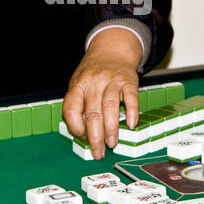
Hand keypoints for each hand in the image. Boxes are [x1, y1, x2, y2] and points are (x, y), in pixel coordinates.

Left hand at [63, 27, 142, 160]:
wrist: (112, 50)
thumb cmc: (93, 73)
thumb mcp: (79, 83)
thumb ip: (78, 105)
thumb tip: (83, 134)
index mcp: (78, 85)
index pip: (71, 109)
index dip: (75, 127)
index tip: (83, 138)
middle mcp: (94, 83)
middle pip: (93, 113)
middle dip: (95, 137)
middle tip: (98, 153)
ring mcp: (112, 81)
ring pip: (110, 107)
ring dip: (112, 129)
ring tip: (112, 143)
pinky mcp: (128, 81)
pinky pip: (131, 98)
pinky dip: (132, 112)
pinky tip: (132, 125)